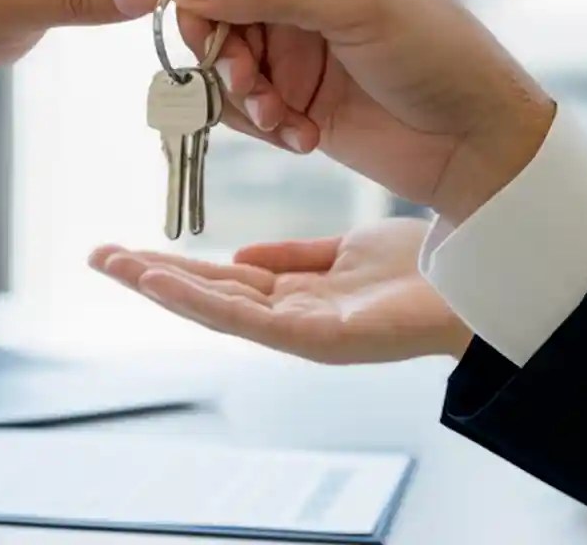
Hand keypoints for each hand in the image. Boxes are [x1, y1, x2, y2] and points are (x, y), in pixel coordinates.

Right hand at [89, 219, 471, 363]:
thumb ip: (294, 257)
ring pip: (222, 311)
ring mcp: (309, 331)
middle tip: (98, 257)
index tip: (125, 249)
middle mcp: (297, 317)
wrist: (488, 275)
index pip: (223, 280)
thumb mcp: (347, 251)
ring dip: (167, 290)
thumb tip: (239, 256)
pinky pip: (256, 319)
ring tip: (119, 267)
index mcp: (300, 294)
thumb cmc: (425, 268)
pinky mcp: (325, 338)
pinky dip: (208, 304)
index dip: (173, 266)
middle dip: (152, 277)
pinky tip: (171, 285)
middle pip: (211, 296)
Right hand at [169, 0, 554, 223]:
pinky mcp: (291, 93)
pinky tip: (303, 135)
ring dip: (241, 97)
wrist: (475, 143)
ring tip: (281, 118)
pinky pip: (241, 104)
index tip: (204, 29)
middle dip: (221, 50)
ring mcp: (292, 41)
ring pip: (219, 60)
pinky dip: (262, 124)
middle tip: (247, 83)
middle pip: (210, 4)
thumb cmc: (437, 53)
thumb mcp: (355, 4)